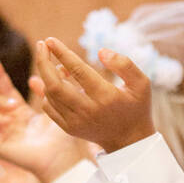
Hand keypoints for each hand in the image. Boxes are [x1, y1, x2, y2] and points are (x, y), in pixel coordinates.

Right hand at [0, 57, 84, 182]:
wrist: (62, 157)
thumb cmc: (62, 137)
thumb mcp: (53, 106)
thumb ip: (45, 89)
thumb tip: (34, 77)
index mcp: (19, 111)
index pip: (2, 89)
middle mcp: (6, 120)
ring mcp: (0, 132)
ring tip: (14, 104)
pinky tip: (8, 118)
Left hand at [33, 38, 154, 153]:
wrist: (130, 141)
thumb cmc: (136, 107)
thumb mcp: (141, 83)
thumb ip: (124, 64)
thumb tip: (100, 51)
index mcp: (105, 96)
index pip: (77, 70)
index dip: (62, 53)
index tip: (50, 40)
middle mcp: (88, 110)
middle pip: (54, 84)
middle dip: (43, 62)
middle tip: (42, 45)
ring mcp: (76, 121)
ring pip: (50, 95)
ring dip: (48, 75)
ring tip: (60, 67)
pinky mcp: (69, 128)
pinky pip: (49, 107)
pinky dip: (48, 92)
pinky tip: (58, 83)